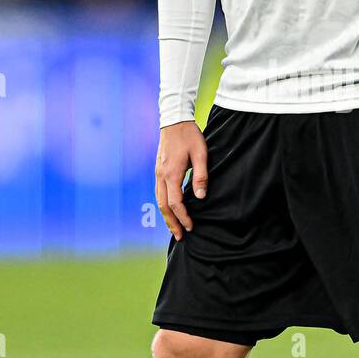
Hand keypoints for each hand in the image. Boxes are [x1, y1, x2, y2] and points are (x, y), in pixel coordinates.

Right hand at [155, 120, 208, 239]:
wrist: (174, 120)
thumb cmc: (190, 136)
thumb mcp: (201, 154)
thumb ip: (200, 176)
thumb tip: (201, 198)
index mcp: (171, 174)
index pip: (176, 203)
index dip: (183, 217)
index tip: (192, 227)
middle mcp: (161, 176)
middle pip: (163, 206)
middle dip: (172, 223)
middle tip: (180, 236)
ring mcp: (157, 173)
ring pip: (159, 200)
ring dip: (166, 216)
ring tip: (174, 228)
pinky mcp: (158, 170)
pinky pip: (158, 193)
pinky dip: (163, 205)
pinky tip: (170, 210)